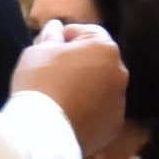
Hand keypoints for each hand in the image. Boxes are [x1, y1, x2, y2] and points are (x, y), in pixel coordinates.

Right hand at [15, 23, 127, 155]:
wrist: (44, 131)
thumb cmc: (40, 81)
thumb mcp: (39, 50)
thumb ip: (51, 36)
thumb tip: (56, 27)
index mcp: (105, 49)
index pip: (87, 32)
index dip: (66, 36)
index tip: (49, 47)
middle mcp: (120, 74)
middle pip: (97, 61)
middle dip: (79, 62)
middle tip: (53, 72)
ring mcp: (120, 103)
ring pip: (101, 88)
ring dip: (86, 87)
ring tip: (60, 96)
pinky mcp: (114, 127)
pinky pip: (101, 112)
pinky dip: (89, 111)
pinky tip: (69, 114)